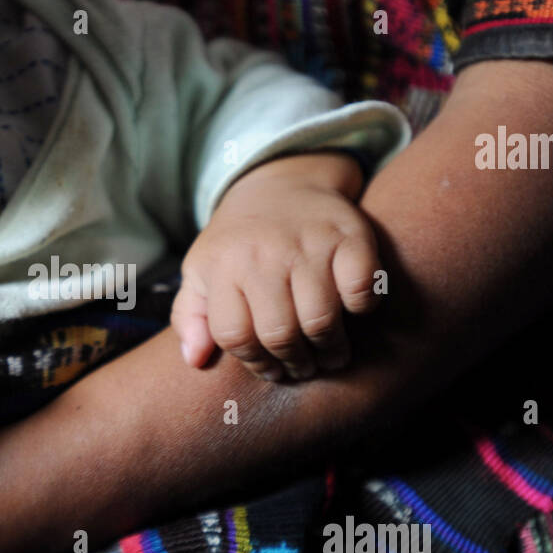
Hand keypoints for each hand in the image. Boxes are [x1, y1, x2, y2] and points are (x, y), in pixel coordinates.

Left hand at [171, 152, 381, 380]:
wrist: (280, 181)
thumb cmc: (238, 243)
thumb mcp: (200, 272)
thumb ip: (190, 318)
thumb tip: (195, 360)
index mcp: (222, 266)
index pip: (234, 335)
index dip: (254, 362)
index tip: (271, 370)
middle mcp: (263, 253)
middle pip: (279, 333)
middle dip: (295, 362)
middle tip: (305, 367)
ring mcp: (307, 243)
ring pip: (321, 319)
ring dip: (330, 347)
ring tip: (331, 353)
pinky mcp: (349, 234)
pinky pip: (361, 288)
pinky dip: (362, 307)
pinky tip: (352, 310)